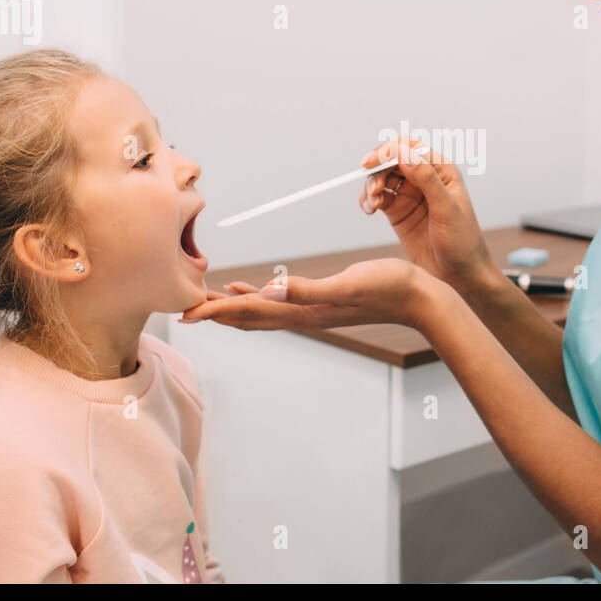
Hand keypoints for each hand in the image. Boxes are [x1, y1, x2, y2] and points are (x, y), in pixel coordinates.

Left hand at [179, 258, 444, 332]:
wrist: (420, 299)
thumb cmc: (390, 287)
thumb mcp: (349, 283)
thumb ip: (310, 289)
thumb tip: (270, 290)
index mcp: (303, 310)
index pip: (248, 313)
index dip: (214, 312)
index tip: (184, 312)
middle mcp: (302, 313)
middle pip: (246, 317)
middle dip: (213, 314)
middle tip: (180, 309)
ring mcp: (311, 310)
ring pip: (258, 312)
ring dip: (230, 309)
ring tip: (204, 301)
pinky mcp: (320, 301)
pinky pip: (277, 303)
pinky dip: (254, 298)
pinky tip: (249, 289)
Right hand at [358, 137, 494, 292]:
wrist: (461, 276)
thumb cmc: (463, 242)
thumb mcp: (447, 210)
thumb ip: (427, 181)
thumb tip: (407, 155)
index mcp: (441, 171)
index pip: (411, 148)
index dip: (389, 151)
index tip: (372, 163)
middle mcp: (424, 179)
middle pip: (392, 161)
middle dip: (377, 171)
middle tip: (373, 191)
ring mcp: (410, 195)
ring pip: (382, 178)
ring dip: (372, 186)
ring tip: (372, 205)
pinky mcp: (399, 212)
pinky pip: (378, 197)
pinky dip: (369, 199)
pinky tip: (369, 209)